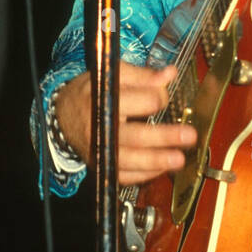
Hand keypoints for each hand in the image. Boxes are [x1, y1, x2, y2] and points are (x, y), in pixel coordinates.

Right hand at [53, 62, 197, 183]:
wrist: (63, 115)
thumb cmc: (91, 92)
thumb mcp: (112, 75)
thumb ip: (142, 75)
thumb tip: (170, 74)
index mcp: (105, 99)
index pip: (140, 101)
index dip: (158, 97)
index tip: (164, 97)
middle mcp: (102, 128)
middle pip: (136, 136)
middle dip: (164, 137)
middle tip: (188, 136)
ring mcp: (101, 150)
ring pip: (130, 161)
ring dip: (156, 162)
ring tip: (179, 159)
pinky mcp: (101, 166)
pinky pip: (124, 176)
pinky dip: (143, 175)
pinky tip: (162, 168)